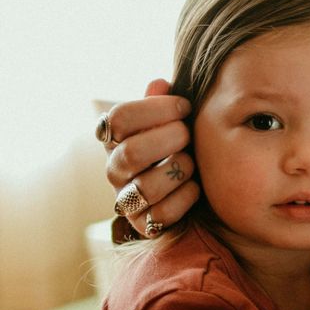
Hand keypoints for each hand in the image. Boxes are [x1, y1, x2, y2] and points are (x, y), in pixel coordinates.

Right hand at [101, 79, 199, 233]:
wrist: (193, 188)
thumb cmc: (179, 144)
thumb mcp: (171, 120)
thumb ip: (163, 103)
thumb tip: (160, 84)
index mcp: (116, 137)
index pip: (119, 118)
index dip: (156, 108)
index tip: (185, 107)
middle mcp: (114, 169)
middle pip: (130, 153)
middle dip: (169, 140)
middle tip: (189, 134)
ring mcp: (126, 199)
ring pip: (146, 187)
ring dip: (178, 170)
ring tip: (192, 162)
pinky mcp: (143, 225)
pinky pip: (162, 215)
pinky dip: (185, 199)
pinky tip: (195, 188)